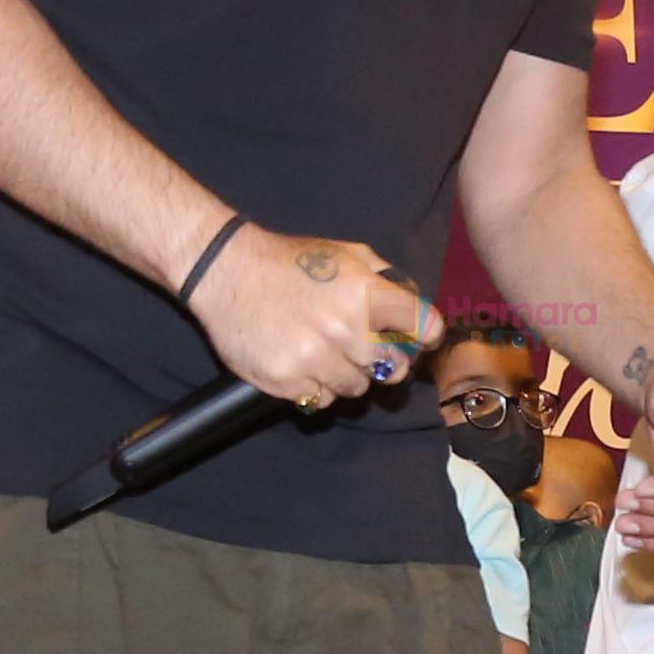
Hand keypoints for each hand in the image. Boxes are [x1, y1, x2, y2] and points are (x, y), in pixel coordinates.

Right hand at [190, 225, 432, 413]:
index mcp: (366, 294)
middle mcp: (345, 329)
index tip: (418, 337)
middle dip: (384, 360)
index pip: (426, 328)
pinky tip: (303, 363)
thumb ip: (385, 279)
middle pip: (395, 368)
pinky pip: (322, 400)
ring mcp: (315, 358)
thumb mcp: (346, 254)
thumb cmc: (290, 262)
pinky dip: (318, 387)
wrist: (226, 273)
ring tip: (325, 351)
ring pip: (358, 388)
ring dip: (349, 375)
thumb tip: (414, 307)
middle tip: (364, 347)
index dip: (425, 334)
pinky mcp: (288, 380)